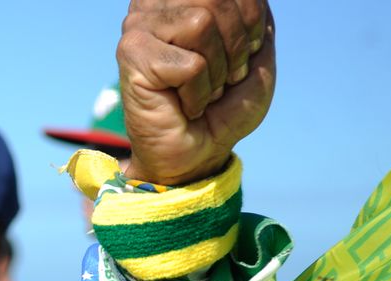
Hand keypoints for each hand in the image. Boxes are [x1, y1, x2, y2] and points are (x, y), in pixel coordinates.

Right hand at [119, 0, 274, 184]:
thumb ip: (257, 15)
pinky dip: (198, 93)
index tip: (242, 56)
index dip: (252, 23)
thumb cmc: (226, 105)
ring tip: (203, 91)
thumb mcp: (259, 53)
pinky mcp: (131, 53)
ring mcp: (141, 24)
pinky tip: (185, 104)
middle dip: (235, 47)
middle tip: (224, 79)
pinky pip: (188, 64)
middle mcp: (160, 2)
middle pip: (216, 0)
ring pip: (200, 25)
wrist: (198, 154)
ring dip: (215, 71)